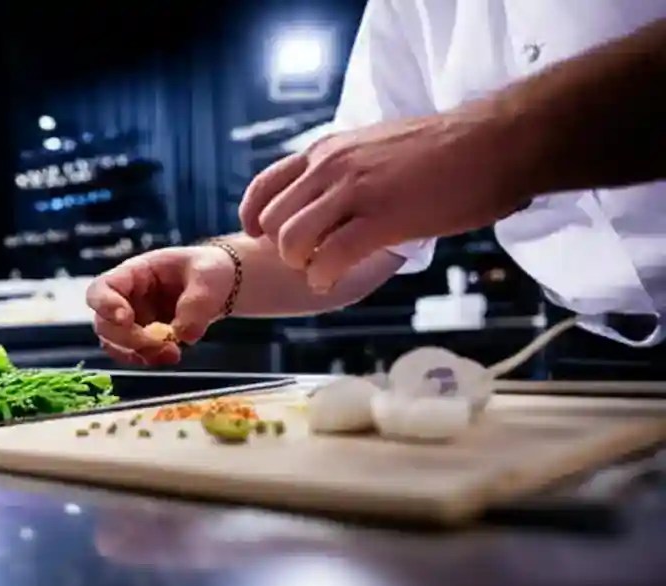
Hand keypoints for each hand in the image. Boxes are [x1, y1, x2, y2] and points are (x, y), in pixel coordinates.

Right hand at [86, 246, 234, 364]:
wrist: (221, 285)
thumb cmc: (209, 269)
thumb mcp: (209, 276)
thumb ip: (197, 302)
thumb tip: (184, 335)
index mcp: (135, 272)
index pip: (103, 287)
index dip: (105, 304)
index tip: (126, 319)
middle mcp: (126, 297)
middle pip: (105, 323)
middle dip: (129, 339)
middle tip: (160, 345)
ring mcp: (133, 320)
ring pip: (116, 344)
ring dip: (139, 353)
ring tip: (173, 354)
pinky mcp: (144, 338)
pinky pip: (133, 354)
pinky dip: (148, 360)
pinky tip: (171, 356)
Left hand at [239, 105, 525, 291]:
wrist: (495, 141)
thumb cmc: (445, 149)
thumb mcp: (375, 146)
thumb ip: (345, 168)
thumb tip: (329, 196)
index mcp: (328, 150)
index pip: (265, 186)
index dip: (255, 219)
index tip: (262, 238)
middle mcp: (332, 167)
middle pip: (273, 220)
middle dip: (283, 249)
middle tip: (308, 259)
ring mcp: (356, 191)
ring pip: (293, 240)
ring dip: (302, 265)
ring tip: (322, 271)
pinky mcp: (383, 218)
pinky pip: (331, 256)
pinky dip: (324, 276)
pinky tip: (333, 280)